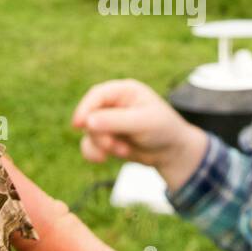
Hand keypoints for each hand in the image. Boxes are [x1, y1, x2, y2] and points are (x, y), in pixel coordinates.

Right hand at [71, 78, 208, 193]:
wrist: (172, 153)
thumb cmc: (164, 130)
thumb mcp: (143, 123)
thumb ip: (116, 121)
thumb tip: (88, 121)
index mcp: (124, 91)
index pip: (97, 95)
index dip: (85, 108)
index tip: (79, 125)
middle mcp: (114, 104)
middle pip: (90, 115)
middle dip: (100, 134)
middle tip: (114, 146)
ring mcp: (108, 122)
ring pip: (88, 132)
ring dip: (101, 145)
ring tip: (123, 151)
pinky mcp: (107, 138)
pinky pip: (89, 145)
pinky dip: (94, 153)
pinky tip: (104, 159)